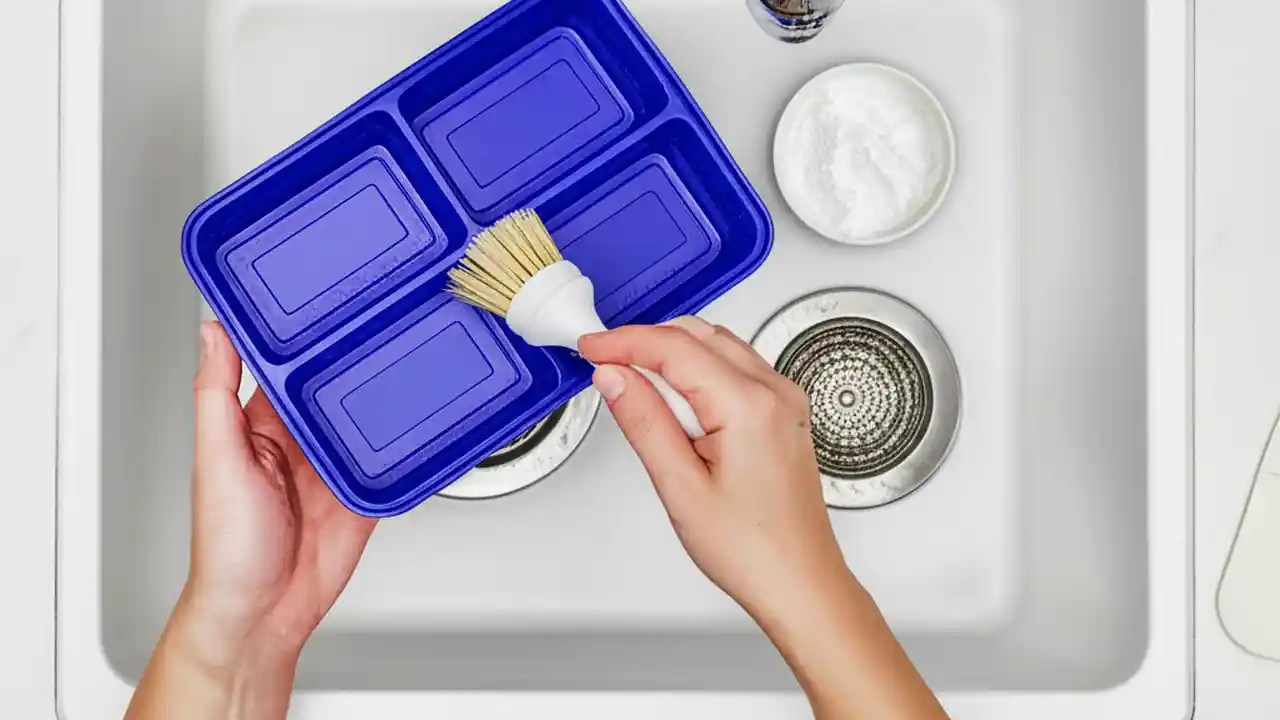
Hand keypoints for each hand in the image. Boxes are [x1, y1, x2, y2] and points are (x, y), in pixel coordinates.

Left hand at [126, 321, 376, 719]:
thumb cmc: (227, 549)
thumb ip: (217, 394)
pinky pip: (388, 463)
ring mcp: (331, 470)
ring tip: (407, 364)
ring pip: (364, 422)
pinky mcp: (361, 496)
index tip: (323, 301)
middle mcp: (296, 444)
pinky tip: (419, 422)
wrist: (263, 614)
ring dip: (382, 401)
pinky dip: (404, 445)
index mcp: (257, 428)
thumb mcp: (218, 461)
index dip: (300, 339)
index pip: (282, 370)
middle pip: (332, 391)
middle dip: (353, 363)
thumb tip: (211, 332)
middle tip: (381, 325)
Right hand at [579, 316, 838, 619]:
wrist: (799, 582)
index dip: (625, 342)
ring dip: (673, 351)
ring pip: (719, 345)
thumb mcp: (680, 486)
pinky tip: (672, 396)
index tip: (591, 347)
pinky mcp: (785, 413)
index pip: (675, 348)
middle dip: (646, 340)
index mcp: (749, 406)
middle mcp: (775, 393)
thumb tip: (614, 377)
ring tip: (631, 378)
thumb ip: (644, 421)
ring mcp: (785, 401)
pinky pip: (736, 368)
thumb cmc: (752, 549)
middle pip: (699, 336)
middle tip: (603, 359)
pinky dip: (698, 368)